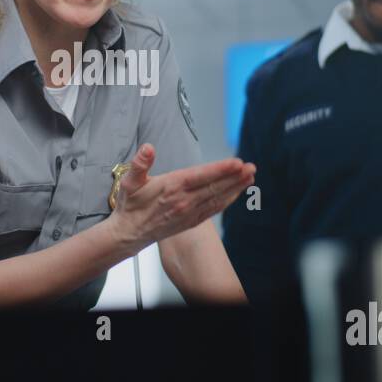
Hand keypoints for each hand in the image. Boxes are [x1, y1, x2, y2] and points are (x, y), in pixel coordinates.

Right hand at [105, 143, 254, 253]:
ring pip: (217, 198)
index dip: (220, 169)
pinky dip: (227, 200)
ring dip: (235, 187)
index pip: (201, 176)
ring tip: (250, 177)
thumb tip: (148, 148)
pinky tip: (237, 193)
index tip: (237, 162)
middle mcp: (184, 201)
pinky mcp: (192, 220)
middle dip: (235, 177)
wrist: (129, 233)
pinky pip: (214, 209)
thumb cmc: (130, 205)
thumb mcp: (129, 181)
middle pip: (215, 187)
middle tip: (252, 167)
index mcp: (172, 187)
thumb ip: (139, 164)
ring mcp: (190, 212)